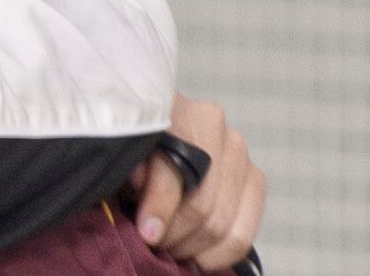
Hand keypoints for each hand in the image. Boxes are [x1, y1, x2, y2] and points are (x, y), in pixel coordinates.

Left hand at [129, 94, 264, 270]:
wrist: (150, 127)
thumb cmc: (128, 144)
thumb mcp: (118, 154)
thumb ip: (129, 174)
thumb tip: (150, 219)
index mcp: (177, 112)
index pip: (174, 173)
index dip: (159, 210)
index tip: (146, 234)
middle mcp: (216, 127)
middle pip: (202, 204)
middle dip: (174, 235)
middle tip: (153, 247)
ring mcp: (240, 152)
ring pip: (224, 223)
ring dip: (193, 247)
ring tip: (169, 251)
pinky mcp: (254, 178)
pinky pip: (245, 231)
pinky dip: (220, 254)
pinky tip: (197, 259)